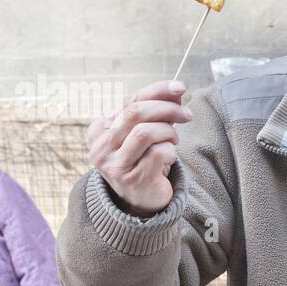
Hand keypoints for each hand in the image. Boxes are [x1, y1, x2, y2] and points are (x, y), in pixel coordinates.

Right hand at [87, 80, 192, 216]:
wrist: (142, 199)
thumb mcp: (146, 131)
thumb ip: (157, 110)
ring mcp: (115, 164)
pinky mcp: (133, 179)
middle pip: (135, 112)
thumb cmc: (144, 159)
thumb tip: (176, 89)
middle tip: (186, 114)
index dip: (157, 90)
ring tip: (173, 140)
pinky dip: (171, 151)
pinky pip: (158, 153)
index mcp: (100, 129)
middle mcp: (102, 146)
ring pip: (146, 132)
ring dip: (168, 132)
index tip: (179, 87)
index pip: (129, 100)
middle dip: (167, 109)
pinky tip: (169, 157)